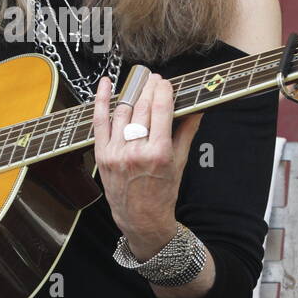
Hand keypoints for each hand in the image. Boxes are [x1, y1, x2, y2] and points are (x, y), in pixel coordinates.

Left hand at [91, 73, 202, 244]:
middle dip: (149, 88)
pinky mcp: (102, 154)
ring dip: (132, 92)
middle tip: (154, 79)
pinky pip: (99, 121)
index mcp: (159, 153)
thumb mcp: (180, 163)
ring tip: (138, 82)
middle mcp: (136, 152)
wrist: (141, 219)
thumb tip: (197, 108)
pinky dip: (101, 100)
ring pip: (123, 111)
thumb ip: (187, 132)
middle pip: (142, 108)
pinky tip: (104, 84)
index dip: (163, 91)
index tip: (166, 83)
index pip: (161, 110)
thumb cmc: (162, 193)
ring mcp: (116, 153)